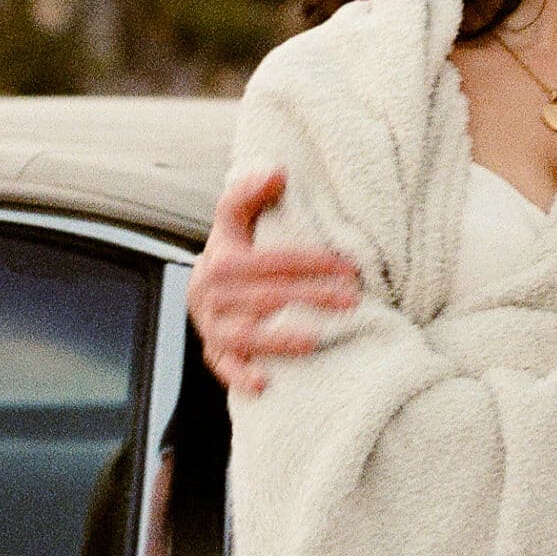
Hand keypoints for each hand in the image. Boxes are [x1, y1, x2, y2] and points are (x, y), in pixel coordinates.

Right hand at [190, 168, 360, 394]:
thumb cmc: (234, 254)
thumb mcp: (235, 223)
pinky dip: (239, 376)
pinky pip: (222, 367)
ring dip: (278, 340)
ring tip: (315, 341)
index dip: (311, 263)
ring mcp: (211, 326)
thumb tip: (278, 172)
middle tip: (353, 301)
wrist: (203, 289)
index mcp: (220, 260)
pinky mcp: (213, 353)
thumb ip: (250, 195)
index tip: (349, 268)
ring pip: (244, 335)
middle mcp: (210, 294)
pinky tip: (263, 384)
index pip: (272, 261)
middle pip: (266, 297)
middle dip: (310, 298)